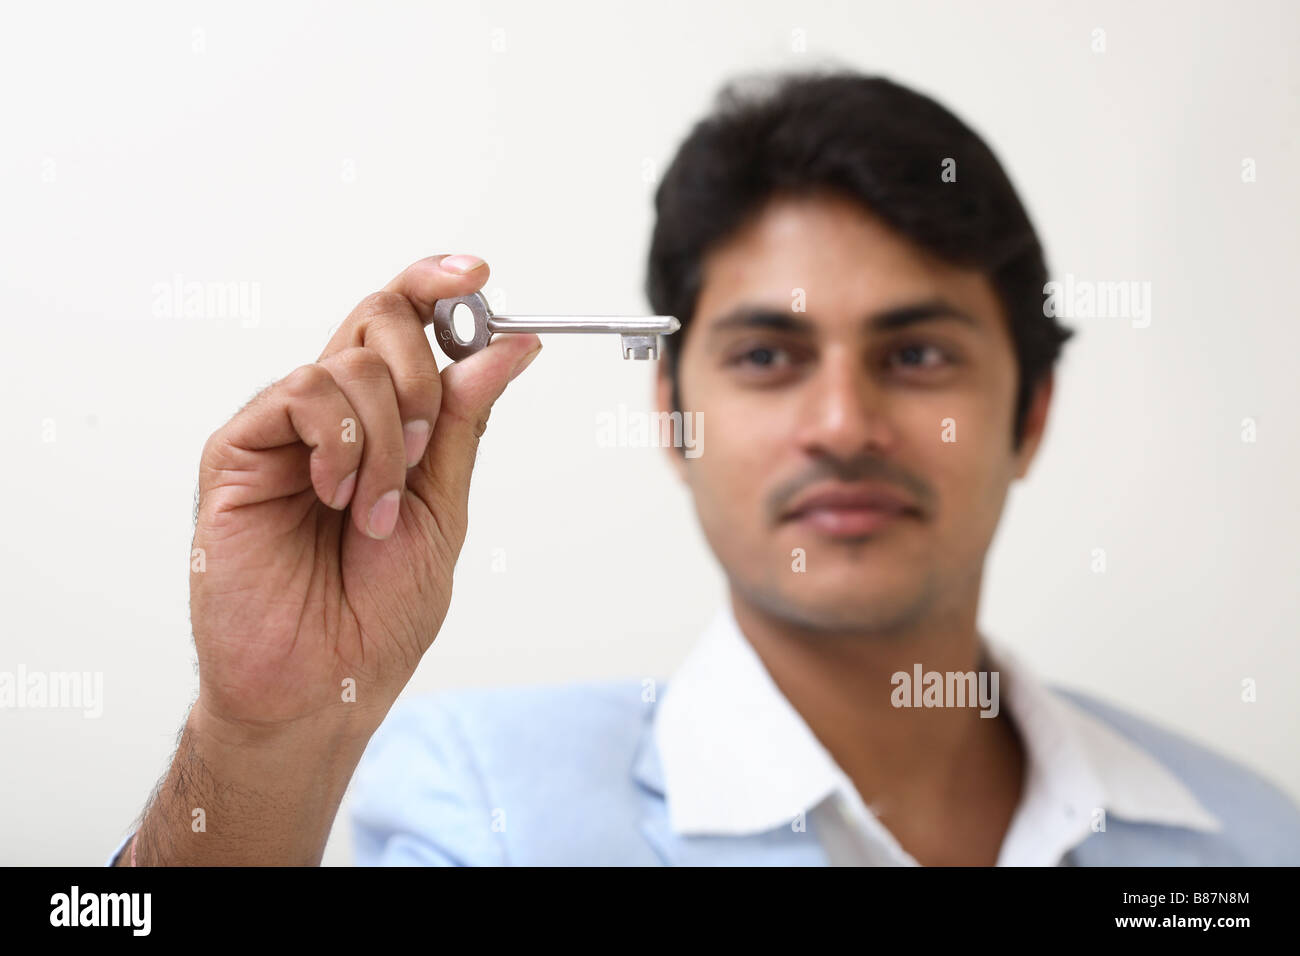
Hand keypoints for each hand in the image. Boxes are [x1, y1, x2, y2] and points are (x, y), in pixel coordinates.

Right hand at [189, 254, 540, 740]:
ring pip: (348, 361)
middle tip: (427, 444)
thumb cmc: (377, 611)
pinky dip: (340, 441)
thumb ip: (465, 423)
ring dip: (387, 436)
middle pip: (379, 318)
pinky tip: (335, 495)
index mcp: (383, 424)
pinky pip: (300, 392)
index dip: (437, 286)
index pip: (405, 325)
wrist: (321, 681)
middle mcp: (332, 414)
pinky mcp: (237, 448)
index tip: (479, 275)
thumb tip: (510, 347)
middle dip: (423, 369)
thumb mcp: (441, 507)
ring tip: (373, 508)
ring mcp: (283, 428)